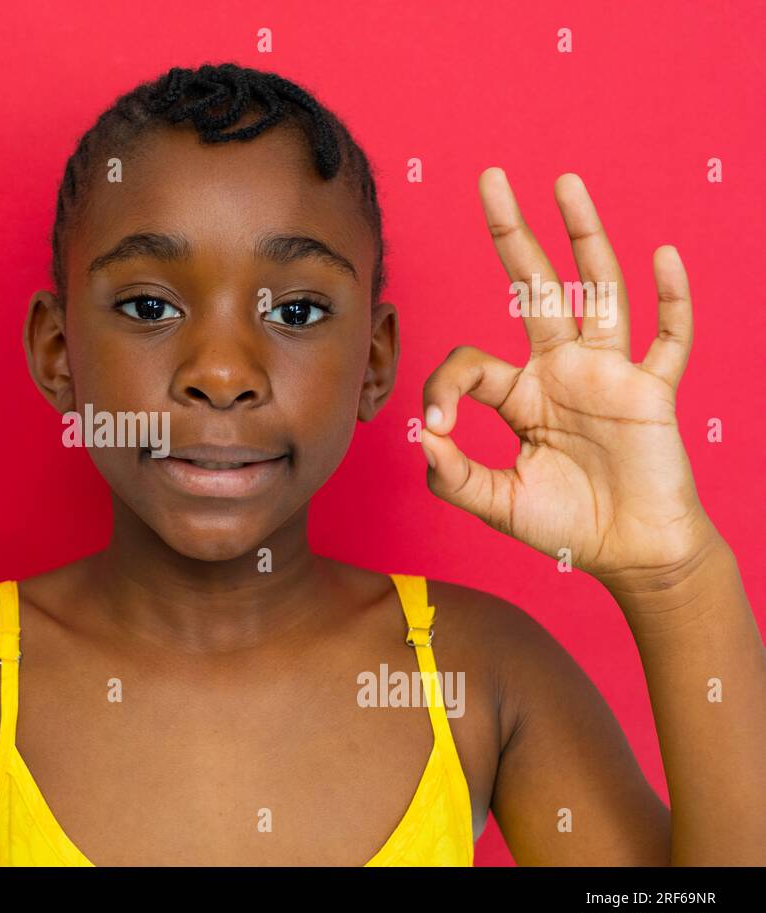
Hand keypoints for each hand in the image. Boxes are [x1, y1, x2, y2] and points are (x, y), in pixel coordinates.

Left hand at [420, 169, 717, 586]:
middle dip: (511, 234)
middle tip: (490, 179)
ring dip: (583, 237)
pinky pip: (668, 339)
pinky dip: (670, 300)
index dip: (444, 389)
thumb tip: (422, 437)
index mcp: (520, 393)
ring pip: (597, 291)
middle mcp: (561, 369)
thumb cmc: (567, 525)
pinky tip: (661, 257)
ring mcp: (609, 372)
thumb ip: (454, 475)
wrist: (630, 553)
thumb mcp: (497, 503)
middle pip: (534, 286)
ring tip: (565, 184)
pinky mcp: (651, 390)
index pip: (471, 361)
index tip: (438, 429)